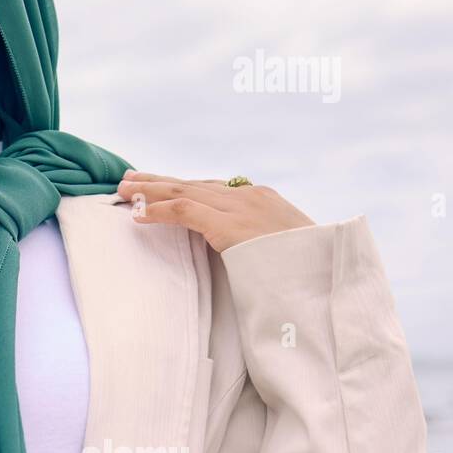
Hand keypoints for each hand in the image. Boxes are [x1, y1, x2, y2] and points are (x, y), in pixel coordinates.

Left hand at [116, 171, 315, 253]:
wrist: (328, 274)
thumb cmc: (310, 268)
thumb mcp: (285, 246)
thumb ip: (259, 240)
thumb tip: (242, 250)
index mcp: (262, 198)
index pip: (212, 187)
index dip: (182, 186)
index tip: (160, 186)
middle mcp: (248, 196)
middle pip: (193, 183)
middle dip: (158, 181)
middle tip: (130, 178)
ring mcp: (239, 208)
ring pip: (182, 191)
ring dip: (149, 191)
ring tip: (124, 191)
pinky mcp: (230, 225)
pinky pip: (184, 211)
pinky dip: (157, 211)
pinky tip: (138, 215)